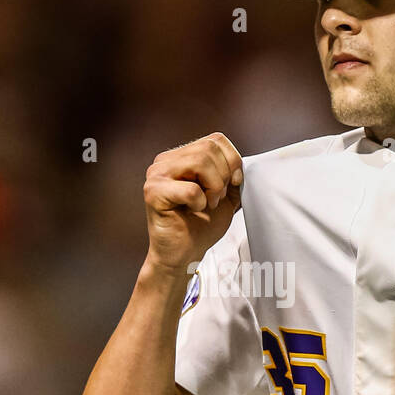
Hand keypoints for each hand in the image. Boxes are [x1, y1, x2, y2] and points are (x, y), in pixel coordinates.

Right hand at [143, 131, 243, 273]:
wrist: (184, 255)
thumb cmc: (200, 226)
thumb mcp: (225, 196)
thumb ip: (232, 175)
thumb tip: (241, 162)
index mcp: (181, 157)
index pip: (215, 140)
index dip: (232, 160)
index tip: (233, 184)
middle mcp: (165, 161)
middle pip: (209, 149)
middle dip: (223, 176)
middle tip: (216, 198)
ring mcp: (156, 175)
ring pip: (200, 162)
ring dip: (213, 188)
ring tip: (206, 204)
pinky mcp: (152, 192)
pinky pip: (190, 189)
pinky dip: (200, 202)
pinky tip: (193, 210)